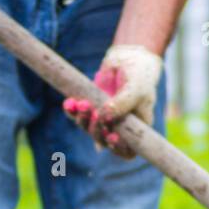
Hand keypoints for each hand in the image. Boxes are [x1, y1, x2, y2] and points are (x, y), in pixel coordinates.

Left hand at [63, 44, 161, 159]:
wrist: (127, 58)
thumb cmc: (139, 76)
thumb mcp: (135, 89)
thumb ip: (123, 104)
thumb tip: (105, 117)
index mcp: (135, 129)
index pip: (128, 150)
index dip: (118, 149)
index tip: (112, 136)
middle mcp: (118, 127)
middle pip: (104, 140)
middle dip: (96, 130)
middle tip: (95, 113)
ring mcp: (102, 118)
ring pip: (89, 129)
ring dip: (83, 119)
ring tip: (83, 103)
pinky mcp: (90, 107)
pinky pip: (77, 114)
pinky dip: (71, 110)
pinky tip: (69, 103)